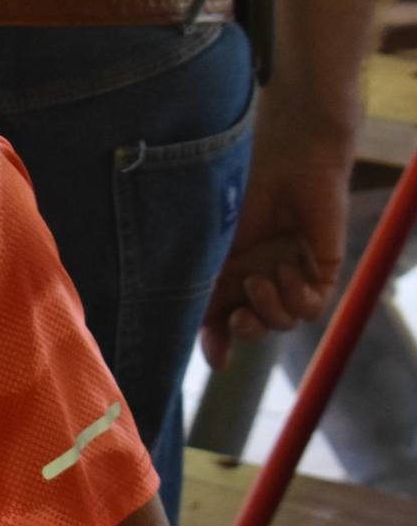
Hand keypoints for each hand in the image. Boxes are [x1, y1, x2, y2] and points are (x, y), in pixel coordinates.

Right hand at [200, 122, 349, 370]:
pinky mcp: (321, 269)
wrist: (287, 163)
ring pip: (284, 322)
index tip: (218, 361)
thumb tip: (213, 362)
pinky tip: (289, 270)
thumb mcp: (210, 258)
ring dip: (271, 309)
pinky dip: (298, 296)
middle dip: (248, 330)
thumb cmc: (240, 198)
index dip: (218, 343)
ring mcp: (290, 273)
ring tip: (263, 278)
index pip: (220, 319)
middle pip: (254, 326)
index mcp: (226, 272)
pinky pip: (312, 307)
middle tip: (241, 318)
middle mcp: (258, 275)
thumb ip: (205, 304)